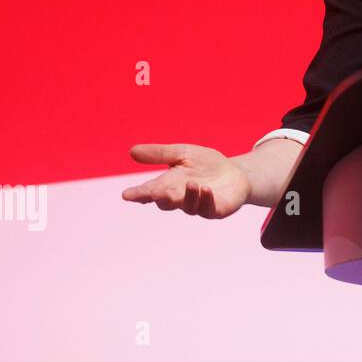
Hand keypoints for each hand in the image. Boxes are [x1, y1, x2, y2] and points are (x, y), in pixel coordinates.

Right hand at [122, 143, 251, 218]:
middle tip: (154, 194)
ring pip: (188, 205)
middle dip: (159, 198)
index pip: (150, 191)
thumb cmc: (205, 164)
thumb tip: (132, 151)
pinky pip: (208, 209)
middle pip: (165, 202)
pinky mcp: (215, 210)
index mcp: (168, 185)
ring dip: (188, 196)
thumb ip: (160, 154)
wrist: (234, 172)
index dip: (139, 194)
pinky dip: (206, 200)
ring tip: (192, 183)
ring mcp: (197, 206)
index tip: (127, 195)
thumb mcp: (182, 153)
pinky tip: (206, 189)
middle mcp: (180, 198)